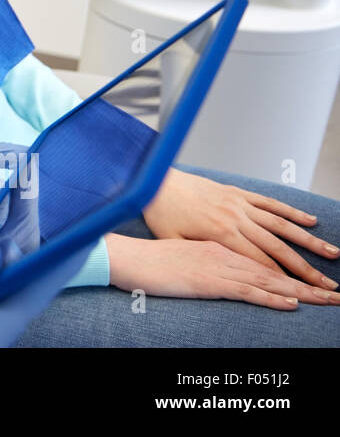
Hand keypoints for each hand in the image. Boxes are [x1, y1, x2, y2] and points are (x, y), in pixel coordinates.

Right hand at [106, 233, 339, 308]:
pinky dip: (272, 298)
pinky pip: (248, 290)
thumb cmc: (151, 254)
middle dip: (309, 280)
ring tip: (326, 299)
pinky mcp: (209, 280)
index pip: (265, 256)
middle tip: (335, 293)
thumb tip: (221, 265)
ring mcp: (218, 264)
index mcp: (221, 241)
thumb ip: (206, 256)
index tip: (316, 278)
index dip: (294, 269)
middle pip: (276, 266)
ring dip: (302, 290)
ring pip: (269, 278)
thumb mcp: (184, 249)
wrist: (127, 253)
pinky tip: (292, 304)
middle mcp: (225, 248)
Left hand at [142, 168, 339, 290]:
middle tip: (327, 285)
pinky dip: (291, 213)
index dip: (281, 280)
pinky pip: (270, 203)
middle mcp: (236, 218)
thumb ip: (202, 257)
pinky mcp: (238, 193)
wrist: (155, 182)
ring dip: (308, 240)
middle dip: (305, 268)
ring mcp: (239, 204)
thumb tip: (222, 273)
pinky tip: (310, 222)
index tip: (301, 295)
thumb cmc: (161, 214)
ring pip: (281, 225)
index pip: (259, 264)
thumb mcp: (175, 242)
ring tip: (332, 254)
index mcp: (221, 234)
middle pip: (278, 248)